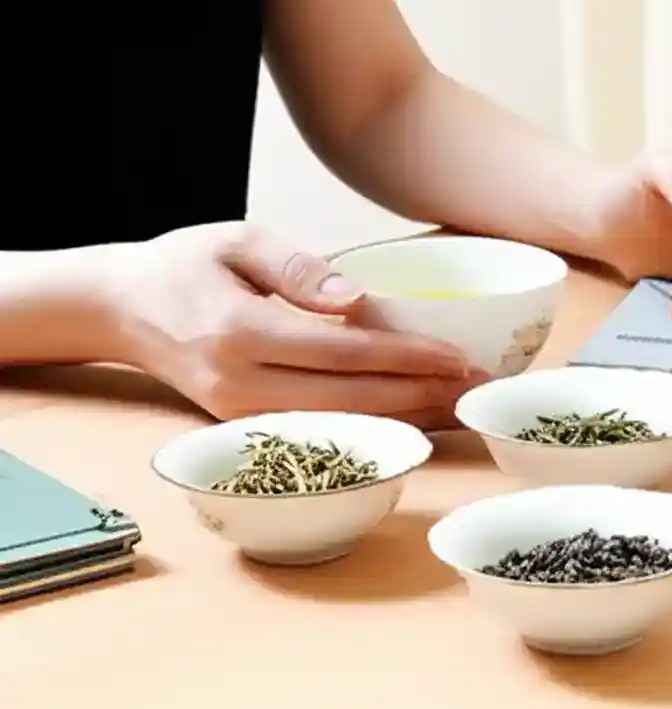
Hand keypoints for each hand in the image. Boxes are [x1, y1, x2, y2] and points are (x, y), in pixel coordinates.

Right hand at [108, 222, 485, 426]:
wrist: (121, 309)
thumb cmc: (182, 266)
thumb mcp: (237, 241)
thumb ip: (298, 268)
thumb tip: (357, 299)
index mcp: (241, 333)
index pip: (344, 352)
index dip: (406, 359)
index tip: (459, 359)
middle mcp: (241, 385)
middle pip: (352, 402)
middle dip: (422, 399)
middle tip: (478, 391)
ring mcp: (241, 415)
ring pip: (340, 427)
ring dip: (405, 421)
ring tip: (461, 411)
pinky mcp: (245, 427)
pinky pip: (321, 431)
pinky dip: (372, 427)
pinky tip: (415, 419)